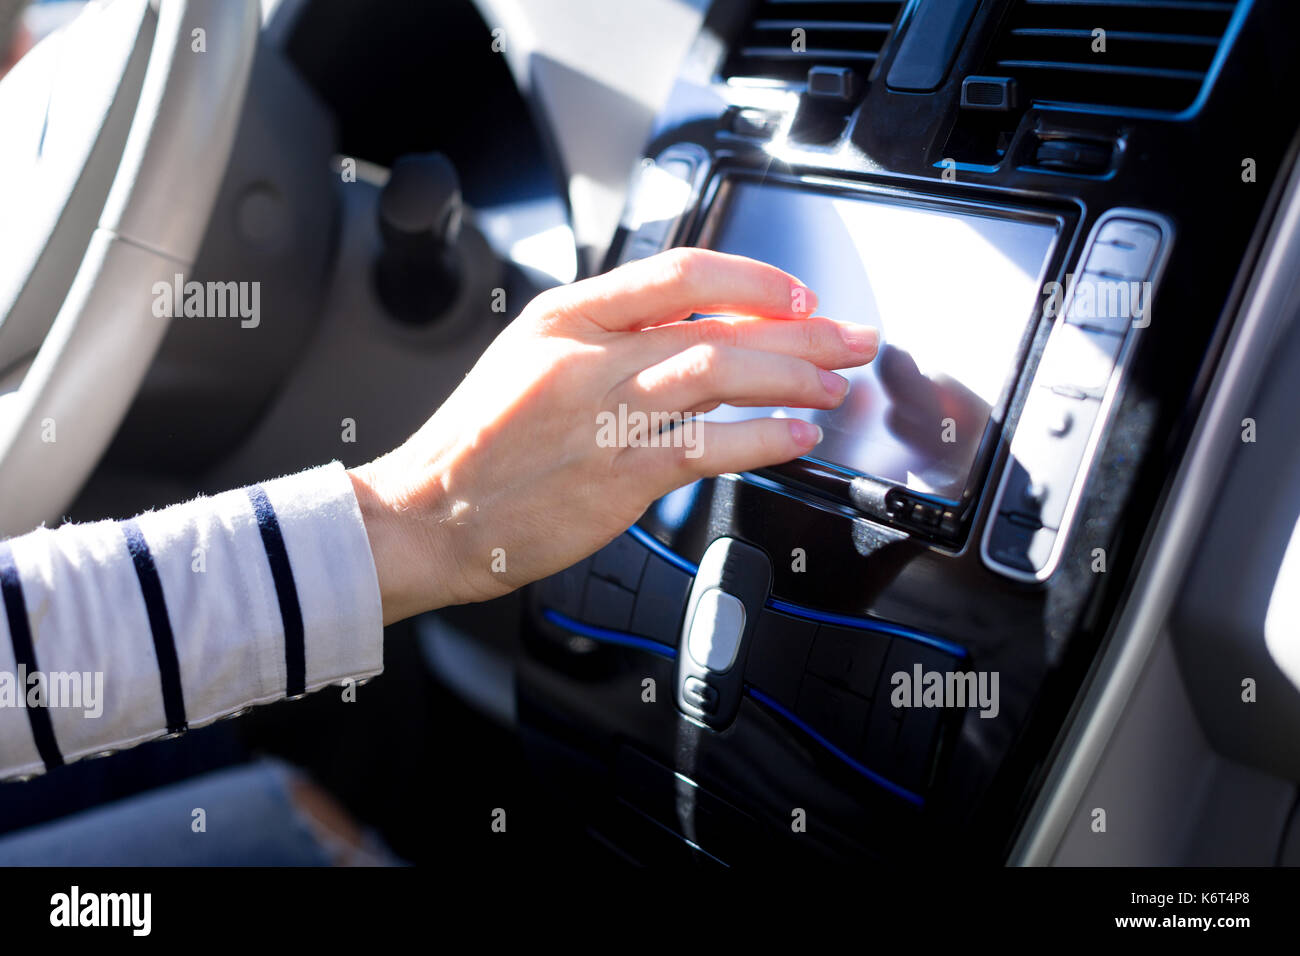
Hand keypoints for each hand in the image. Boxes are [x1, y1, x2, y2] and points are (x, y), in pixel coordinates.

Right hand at [348, 248, 878, 623]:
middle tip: (848, 336)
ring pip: (720, 373)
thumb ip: (603, 342)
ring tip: (834, 385)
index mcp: (563, 317)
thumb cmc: (474, 448)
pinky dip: (762, 438)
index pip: (678, 273)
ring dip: (791, 377)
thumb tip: (690, 337)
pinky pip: (708, 445)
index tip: (794, 296)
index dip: (750, 281)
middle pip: (716, 324)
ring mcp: (602, 413)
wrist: (427, 516)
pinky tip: (796, 437)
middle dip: (798, 329)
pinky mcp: (617, 474)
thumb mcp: (527, 362)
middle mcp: (587, 356)